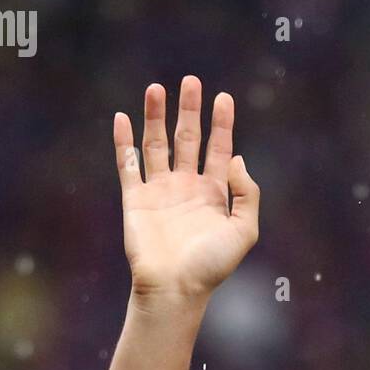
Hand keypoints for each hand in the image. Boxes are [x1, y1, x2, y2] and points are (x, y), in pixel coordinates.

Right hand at [114, 77, 259, 299]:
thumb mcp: (244, 231)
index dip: (222, 124)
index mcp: (215, 195)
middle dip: (190, 111)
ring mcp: (160, 191)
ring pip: (156, 144)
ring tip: (157, 88)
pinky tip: (123, 118)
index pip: (219, 150)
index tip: (224, 98)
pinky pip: (127, 164)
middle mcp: (187, 188)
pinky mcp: (135, 198)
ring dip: (156, 116)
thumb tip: (237, 159)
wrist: (175, 287)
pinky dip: (123, 141)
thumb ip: (247, 195)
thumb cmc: (211, 265)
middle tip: (192, 81)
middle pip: (188, 139)